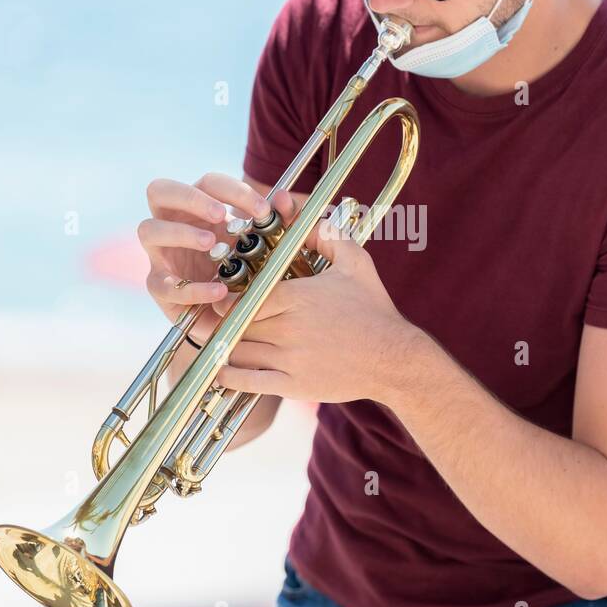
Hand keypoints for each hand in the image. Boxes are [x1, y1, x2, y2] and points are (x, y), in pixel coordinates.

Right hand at [138, 172, 305, 388]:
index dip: (233, 190)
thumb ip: (276, 220)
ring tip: (210, 244)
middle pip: (160, 190)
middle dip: (191, 198)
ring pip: (148, 229)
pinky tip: (218, 291)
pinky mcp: (159, 285)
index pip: (207, 183)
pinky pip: (163, 284)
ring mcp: (160, 253)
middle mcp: (172, 222)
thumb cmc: (241, 264)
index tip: (263, 210)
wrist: (228, 309)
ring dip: (180, 232)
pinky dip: (192, 288)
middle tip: (220, 215)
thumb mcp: (261, 243)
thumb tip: (284, 197)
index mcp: (198, 206)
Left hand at [216, 216, 413, 404]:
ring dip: (226, 346)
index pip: (246, 296)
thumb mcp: (355, 262)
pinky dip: (229, 377)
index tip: (220, 298)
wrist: (393, 357)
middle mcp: (288, 328)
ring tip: (217, 340)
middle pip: (239, 323)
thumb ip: (328, 237)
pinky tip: (221, 372)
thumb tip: (308, 221)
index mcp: (297, 297)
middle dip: (224, 321)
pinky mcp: (293, 385)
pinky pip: (249, 382)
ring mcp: (290, 359)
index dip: (228, 299)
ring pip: (240, 351)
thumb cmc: (373, 308)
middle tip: (212, 318)